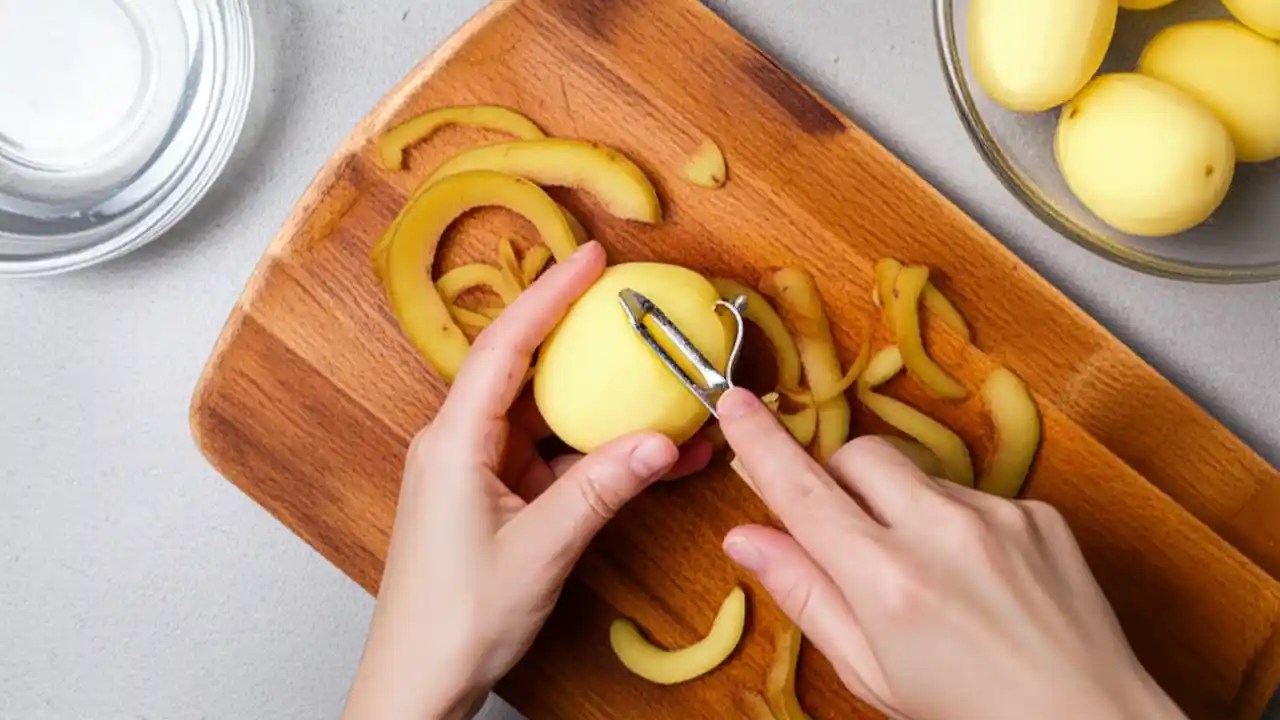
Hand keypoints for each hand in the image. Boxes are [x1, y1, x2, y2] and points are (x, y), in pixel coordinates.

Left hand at [344, 242, 711, 719]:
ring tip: (655, 379)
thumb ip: (601, 489)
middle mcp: (458, 444)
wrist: (418, 680)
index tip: (589, 257)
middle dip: (575, 332)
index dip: (548, 295)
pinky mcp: (492, 497)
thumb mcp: (542, 549)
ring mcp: (475, 471)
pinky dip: (593, 453)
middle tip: (625, 301)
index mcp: (454, 441)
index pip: (505, 346)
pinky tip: (644, 455)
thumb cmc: (455, 619)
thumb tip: (659, 441)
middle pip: (522, 367)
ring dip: (598, 404)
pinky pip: (548, 456)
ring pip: (542, 415)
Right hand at [716, 388, 1184, 719]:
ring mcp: (998, 515)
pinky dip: (956, 523)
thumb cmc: (967, 715)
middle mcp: (941, 533)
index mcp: (887, 583)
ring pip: (917, 474)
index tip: (734, 402)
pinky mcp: (1039, 512)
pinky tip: (978, 579)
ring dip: (901, 505)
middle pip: (859, 454)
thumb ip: (806, 597)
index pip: (803, 493)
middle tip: (845, 532)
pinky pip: (972, 493)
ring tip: (929, 577)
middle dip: (838, 478)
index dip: (761, 444)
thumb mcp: (870, 673)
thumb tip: (744, 539)